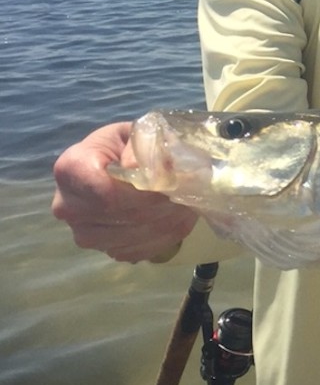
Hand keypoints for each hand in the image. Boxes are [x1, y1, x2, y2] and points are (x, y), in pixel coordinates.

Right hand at [51, 122, 197, 262]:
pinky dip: (162, 238)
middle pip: (119, 214)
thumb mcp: (139, 133)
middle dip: (159, 205)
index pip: (105, 191)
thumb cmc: (130, 144)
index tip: (170, 183)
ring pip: (130, 236)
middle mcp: (67, 204)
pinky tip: (174, 220)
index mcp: (71, 167)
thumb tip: (151, 172)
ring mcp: (82, 231)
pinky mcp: (101, 248)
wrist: (121, 161)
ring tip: (185, 205)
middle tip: (186, 194)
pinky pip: (135, 251)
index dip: (142, 191)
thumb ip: (145, 147)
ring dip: (166, 223)